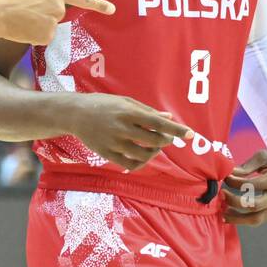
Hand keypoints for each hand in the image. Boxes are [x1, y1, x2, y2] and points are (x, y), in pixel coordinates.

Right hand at [0, 0, 114, 45]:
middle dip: (46, 13)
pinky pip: (43, 37)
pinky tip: (23, 28)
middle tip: (27, 9)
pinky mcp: (46, 37)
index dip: (99, 5)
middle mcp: (59, 8)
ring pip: (50, 26)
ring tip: (22, 18)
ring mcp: (53, 23)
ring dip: (39, 24)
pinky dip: (34, 35)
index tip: (113, 10)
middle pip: (58, 13)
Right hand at [68, 94, 194, 171]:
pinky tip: (142, 156)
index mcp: (128, 112)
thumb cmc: (104, 105)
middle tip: (167, 138)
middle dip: (166, 140)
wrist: (75, 114)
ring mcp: (114, 142)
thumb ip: (147, 112)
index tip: (191, 134)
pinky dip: (140, 162)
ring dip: (154, 152)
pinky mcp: (106, 153)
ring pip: (143, 154)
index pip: (158, 123)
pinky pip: (130, 164)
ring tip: (154, 147)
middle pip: (154, 140)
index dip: (176, 130)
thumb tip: (169, 119)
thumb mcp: (126, 102)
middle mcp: (122, 128)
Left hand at [221, 131, 266, 225]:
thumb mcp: (262, 156)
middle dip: (234, 202)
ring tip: (222, 211)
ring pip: (257, 219)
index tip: (225, 177)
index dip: (235, 183)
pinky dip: (243, 219)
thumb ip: (246, 167)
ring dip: (237, 218)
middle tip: (221, 194)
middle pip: (254, 206)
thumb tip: (228, 175)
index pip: (251, 185)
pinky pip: (259, 219)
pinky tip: (230, 214)